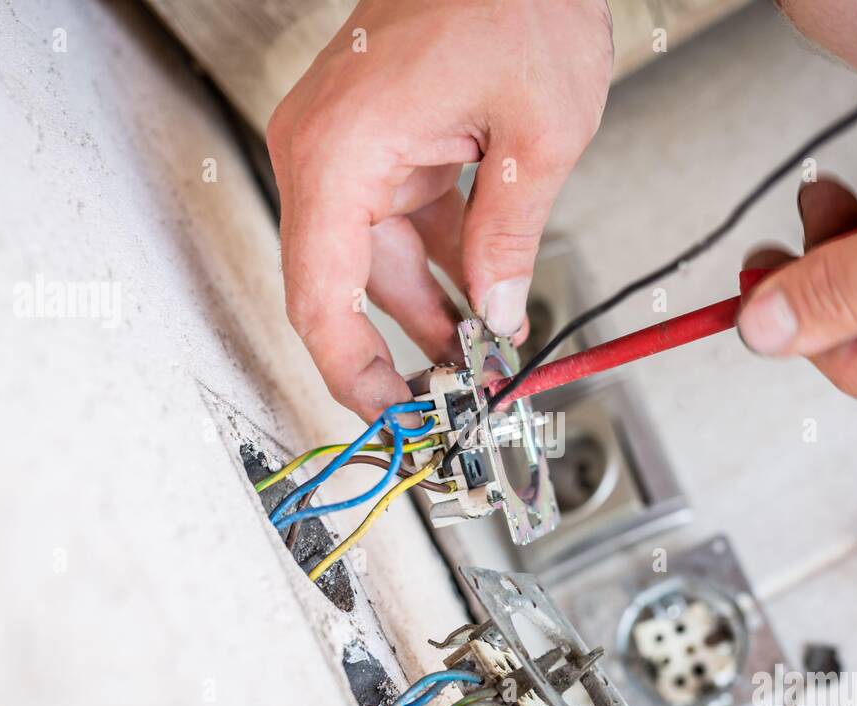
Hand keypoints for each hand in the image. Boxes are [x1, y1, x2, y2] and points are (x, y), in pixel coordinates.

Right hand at [266, 0, 612, 420]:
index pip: (319, 297)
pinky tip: (486, 301)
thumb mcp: (537, 135)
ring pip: (380, 261)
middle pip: (347, 286)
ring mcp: (353, 147)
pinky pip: (403, 225)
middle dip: (405, 348)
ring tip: (486, 357)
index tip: (389, 419)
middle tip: (454, 399)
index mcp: (339, 153)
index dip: (352, 372)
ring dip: (432, 311)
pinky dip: (444, 264)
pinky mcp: (385, 143)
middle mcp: (328, 153)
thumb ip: (509, 240)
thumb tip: (496, 318)